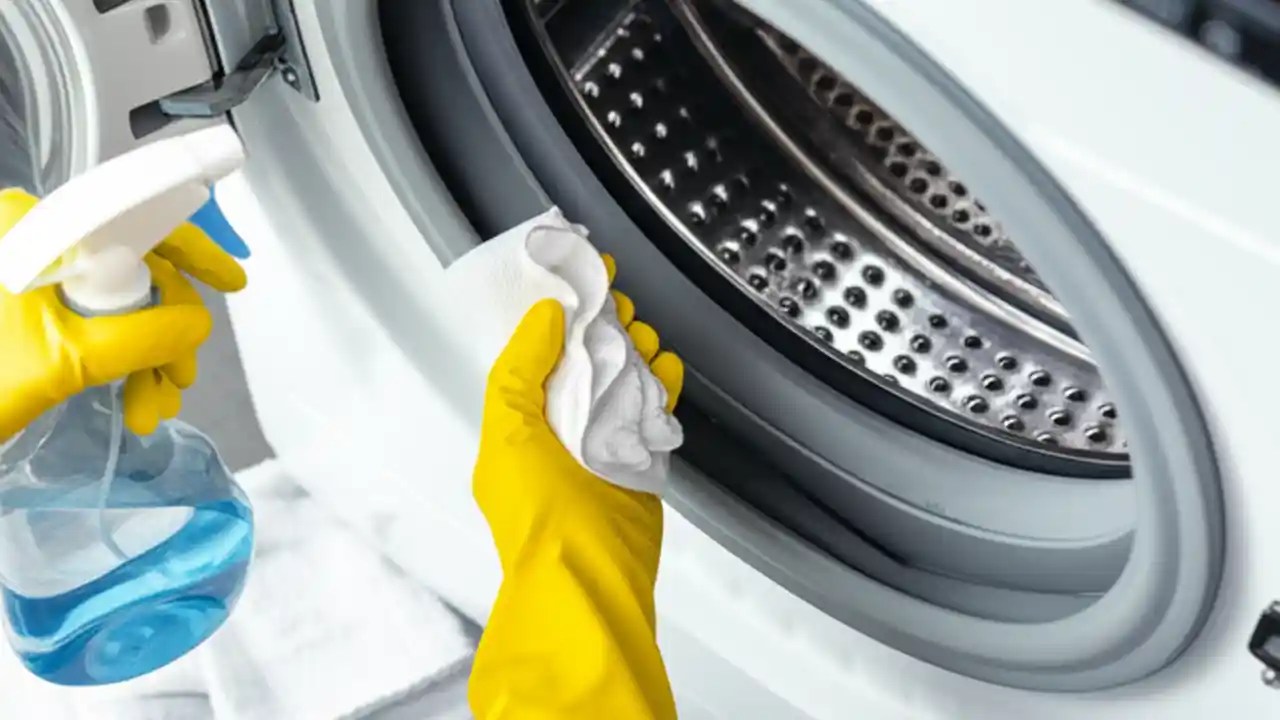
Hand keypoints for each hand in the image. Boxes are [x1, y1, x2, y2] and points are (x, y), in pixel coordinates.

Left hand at [0, 188, 246, 439]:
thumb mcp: (65, 359)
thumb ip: (143, 337)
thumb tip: (198, 325)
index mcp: (35, 229)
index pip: (134, 218)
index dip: (192, 250)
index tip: (232, 282)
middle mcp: (32, 239)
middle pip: (134, 271)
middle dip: (167, 334)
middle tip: (178, 384)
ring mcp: (26, 275)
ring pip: (118, 304)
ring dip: (148, 358)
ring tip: (151, 408)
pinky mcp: (21, 308)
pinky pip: (91, 322)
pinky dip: (119, 361)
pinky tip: (133, 400)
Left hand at [474, 253, 683, 533]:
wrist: (589, 577)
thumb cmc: (539, 513)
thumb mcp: (508, 433)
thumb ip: (519, 371)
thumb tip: (545, 317)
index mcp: (522, 425)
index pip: (538, 355)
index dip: (557, 316)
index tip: (578, 278)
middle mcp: (560, 432)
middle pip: (584, 363)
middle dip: (602, 330)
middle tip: (620, 305)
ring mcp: (602, 446)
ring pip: (621, 381)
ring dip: (635, 352)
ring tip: (644, 336)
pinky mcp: (640, 461)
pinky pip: (652, 411)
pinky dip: (663, 385)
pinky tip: (667, 367)